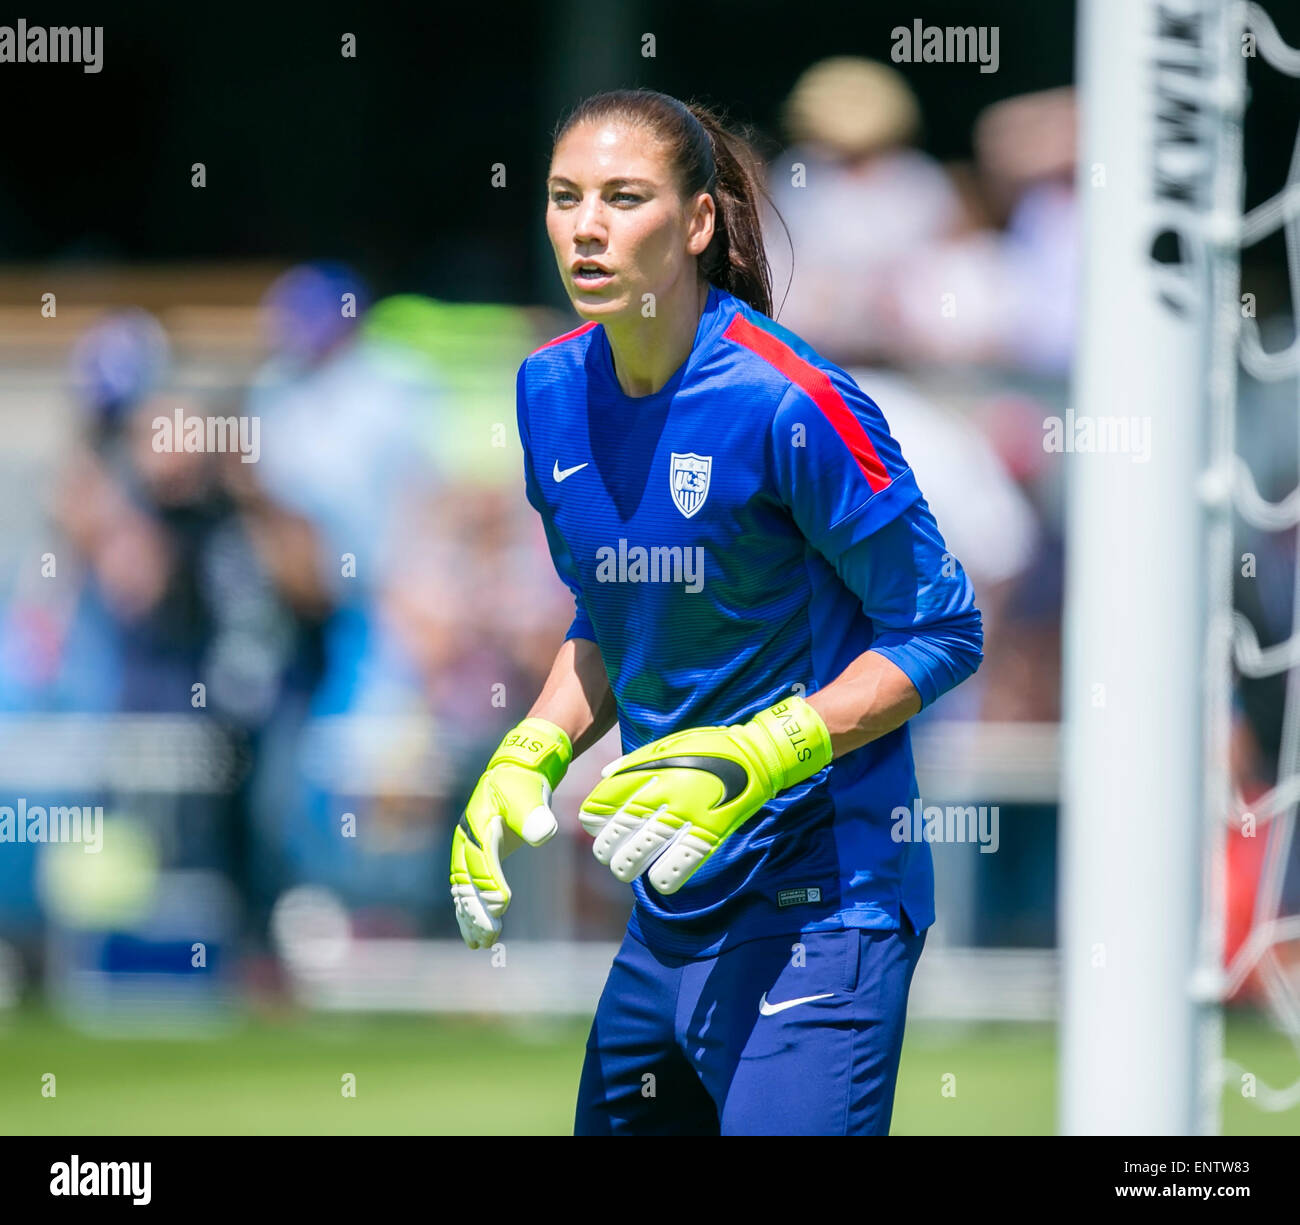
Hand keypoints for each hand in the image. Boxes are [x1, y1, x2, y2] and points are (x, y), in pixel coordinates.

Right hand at [450, 718, 571, 948]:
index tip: (502, 904)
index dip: (490, 881)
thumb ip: (534, 814)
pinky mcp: (474, 860)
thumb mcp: (530, 793)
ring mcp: (467, 850)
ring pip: (463, 890)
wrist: (513, 774)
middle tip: (489, 936)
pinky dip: (469, 912)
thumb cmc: (523, 785)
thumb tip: (541, 834)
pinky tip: (473, 935)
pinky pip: (467, 890)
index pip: (482, 857)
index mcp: (477, 821)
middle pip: (467, 879)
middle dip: (477, 909)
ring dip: (470, 916)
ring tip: (480, 943)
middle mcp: (466, 838)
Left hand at [578, 696, 831, 894]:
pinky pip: (682, 862)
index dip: (594, 815)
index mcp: (653, 767)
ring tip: (624, 869)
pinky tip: (659, 881)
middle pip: (622, 826)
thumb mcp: (668, 744)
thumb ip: (634, 762)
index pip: (608, 797)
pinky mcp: (712, 830)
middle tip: (606, 854)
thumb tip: (603, 779)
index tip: (592, 824)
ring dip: (628, 865)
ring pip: (645, 847)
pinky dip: (666, 877)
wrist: (757, 754)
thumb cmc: (709, 748)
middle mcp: (666, 789)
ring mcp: (689, 811)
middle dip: (607, 846)